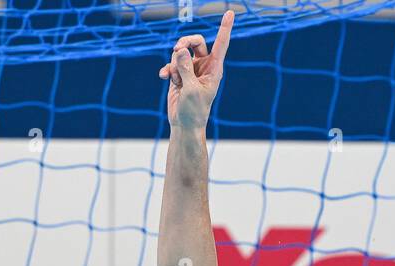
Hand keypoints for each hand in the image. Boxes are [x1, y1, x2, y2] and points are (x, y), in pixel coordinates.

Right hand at [158, 10, 233, 130]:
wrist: (184, 124)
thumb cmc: (194, 110)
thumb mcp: (191, 89)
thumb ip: (186, 67)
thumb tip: (179, 49)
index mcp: (214, 68)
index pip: (221, 43)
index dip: (225, 27)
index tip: (230, 12)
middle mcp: (204, 66)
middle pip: (195, 41)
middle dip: (184, 42)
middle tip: (177, 49)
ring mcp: (191, 70)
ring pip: (180, 53)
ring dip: (174, 63)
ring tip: (175, 79)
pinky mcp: (179, 75)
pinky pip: (171, 64)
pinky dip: (167, 70)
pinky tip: (164, 77)